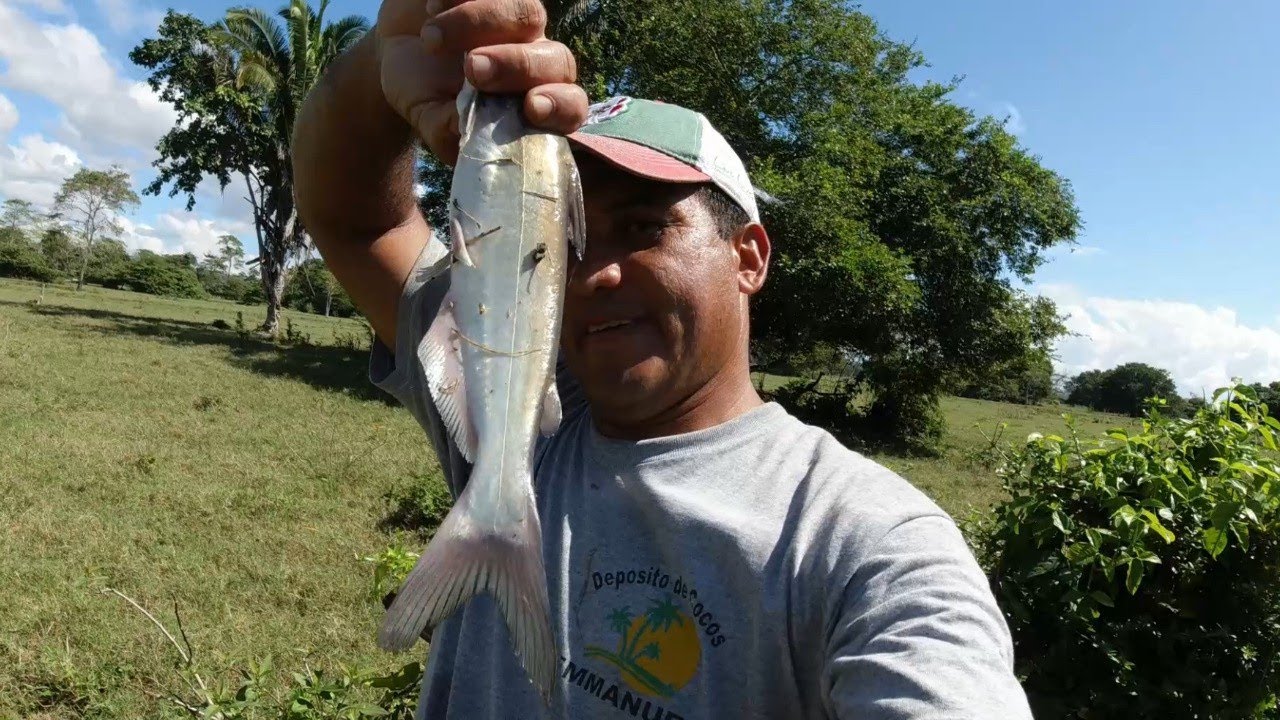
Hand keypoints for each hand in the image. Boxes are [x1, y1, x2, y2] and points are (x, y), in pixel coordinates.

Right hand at [375, 0, 588, 164]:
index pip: (569, 105)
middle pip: (556, 58)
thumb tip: (460, 129)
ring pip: (528, 11)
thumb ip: (445, 129)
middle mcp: (535, 57)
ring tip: (431, 39)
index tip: (532, 108)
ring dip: (479, 22)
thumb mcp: (427, 116)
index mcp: (530, 99)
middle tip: (472, 70)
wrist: (396, 47)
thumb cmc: (422, 89)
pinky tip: (432, 8)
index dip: (561, 106)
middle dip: (517, 65)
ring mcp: (517, 17)